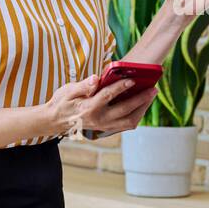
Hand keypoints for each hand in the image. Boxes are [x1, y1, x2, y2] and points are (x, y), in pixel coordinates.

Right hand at [45, 75, 159, 136]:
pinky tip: (142, 104)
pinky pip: (126, 124)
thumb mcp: (68, 91)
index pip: (108, 96)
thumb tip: (96, 78)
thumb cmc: (62, 102)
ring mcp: (104, 126)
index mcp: (88, 108)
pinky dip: (136, 115)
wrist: (55, 121)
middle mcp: (99, 120)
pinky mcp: (107, 129)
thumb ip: (83, 85)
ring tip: (150, 96)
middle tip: (153, 89)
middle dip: (141, 99)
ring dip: (142, 109)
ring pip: (129, 121)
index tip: (133, 79)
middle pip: (125, 110)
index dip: (122, 87)